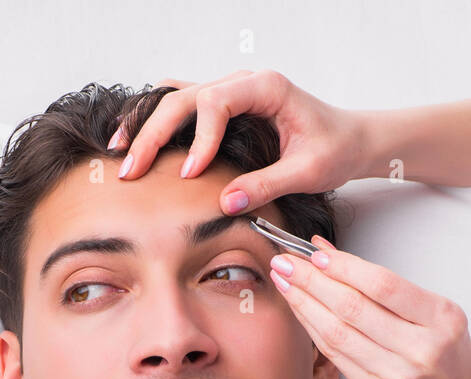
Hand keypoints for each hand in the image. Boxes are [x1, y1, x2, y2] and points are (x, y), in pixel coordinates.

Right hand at [110, 69, 368, 214]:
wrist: (352, 139)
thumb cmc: (336, 148)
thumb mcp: (309, 171)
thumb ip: (268, 184)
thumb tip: (226, 203)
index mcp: (266, 88)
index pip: (217, 102)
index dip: (198, 137)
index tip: (190, 173)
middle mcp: (243, 83)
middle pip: (183, 98)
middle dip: (153, 134)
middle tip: (131, 169)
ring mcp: (230, 93)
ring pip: (175, 98)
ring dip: (145, 125)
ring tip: (119, 152)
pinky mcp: (223, 109)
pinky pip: (181, 106)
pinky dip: (155, 122)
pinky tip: (134, 141)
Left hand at [268, 237, 470, 378]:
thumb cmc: (443, 348)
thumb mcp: (432, 309)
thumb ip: (382, 284)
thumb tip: (326, 252)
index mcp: (442, 319)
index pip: (384, 285)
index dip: (344, 267)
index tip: (315, 254)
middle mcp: (422, 349)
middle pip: (353, 308)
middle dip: (312, 281)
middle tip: (286, 262)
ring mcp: (398, 376)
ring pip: (338, 334)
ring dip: (304, 305)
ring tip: (285, 283)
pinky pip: (335, 356)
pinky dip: (313, 329)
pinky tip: (300, 311)